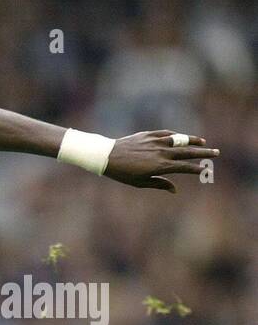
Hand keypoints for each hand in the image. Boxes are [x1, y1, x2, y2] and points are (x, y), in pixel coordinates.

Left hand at [104, 131, 218, 192]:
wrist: (107, 156)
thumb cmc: (123, 173)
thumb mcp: (140, 182)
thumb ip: (160, 184)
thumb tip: (174, 190)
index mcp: (160, 166)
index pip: (184, 167)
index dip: (197, 169)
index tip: (207, 171)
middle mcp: (161, 152)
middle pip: (187, 152)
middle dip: (203, 154)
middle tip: (216, 153)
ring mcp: (156, 142)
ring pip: (180, 140)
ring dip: (193, 141)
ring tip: (204, 143)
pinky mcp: (149, 134)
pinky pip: (167, 133)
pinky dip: (177, 135)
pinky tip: (183, 137)